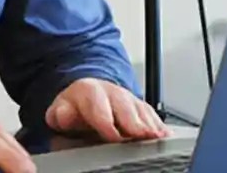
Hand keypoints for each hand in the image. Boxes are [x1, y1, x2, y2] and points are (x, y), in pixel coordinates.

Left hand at [44, 78, 169, 143]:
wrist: (86, 95)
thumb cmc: (74, 108)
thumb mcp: (61, 111)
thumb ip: (61, 114)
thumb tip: (63, 115)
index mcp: (90, 91)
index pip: (98, 105)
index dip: (106, 121)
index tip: (113, 136)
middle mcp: (112, 92)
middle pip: (125, 105)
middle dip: (134, 121)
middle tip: (142, 135)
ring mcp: (128, 98)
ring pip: (140, 108)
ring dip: (150, 123)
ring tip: (157, 136)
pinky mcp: (139, 106)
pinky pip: (151, 113)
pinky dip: (158, 124)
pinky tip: (165, 134)